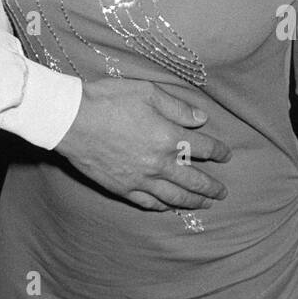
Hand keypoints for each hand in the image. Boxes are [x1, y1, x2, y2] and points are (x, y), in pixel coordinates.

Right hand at [55, 78, 230, 210]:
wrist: (71, 120)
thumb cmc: (108, 100)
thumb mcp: (147, 92)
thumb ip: (177, 108)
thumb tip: (201, 119)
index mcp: (168, 137)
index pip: (203, 148)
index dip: (218, 151)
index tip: (226, 155)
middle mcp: (159, 163)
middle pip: (193, 180)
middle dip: (211, 187)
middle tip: (222, 192)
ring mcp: (140, 179)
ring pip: (174, 196)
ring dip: (193, 201)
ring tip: (205, 204)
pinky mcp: (122, 187)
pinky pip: (148, 202)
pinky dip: (163, 206)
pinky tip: (169, 206)